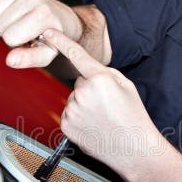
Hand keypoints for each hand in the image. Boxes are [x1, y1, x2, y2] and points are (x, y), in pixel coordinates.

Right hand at [0, 0, 82, 67]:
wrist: (61, 19)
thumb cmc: (52, 39)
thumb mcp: (46, 54)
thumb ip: (29, 59)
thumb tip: (10, 60)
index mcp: (44, 14)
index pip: (10, 37)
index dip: (15, 43)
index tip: (29, 39)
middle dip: (8, 32)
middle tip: (23, 31)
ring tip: (17, 22)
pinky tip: (2, 12)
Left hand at [41, 29, 165, 178]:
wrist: (133, 148)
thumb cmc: (133, 118)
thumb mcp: (126, 86)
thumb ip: (105, 73)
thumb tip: (89, 72)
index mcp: (100, 79)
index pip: (76, 54)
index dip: (60, 41)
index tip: (48, 33)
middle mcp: (83, 93)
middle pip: (79, 81)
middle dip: (90, 88)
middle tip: (107, 104)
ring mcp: (72, 110)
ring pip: (74, 98)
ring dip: (84, 104)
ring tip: (102, 116)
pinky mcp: (66, 124)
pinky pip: (69, 113)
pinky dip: (78, 117)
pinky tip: (93, 124)